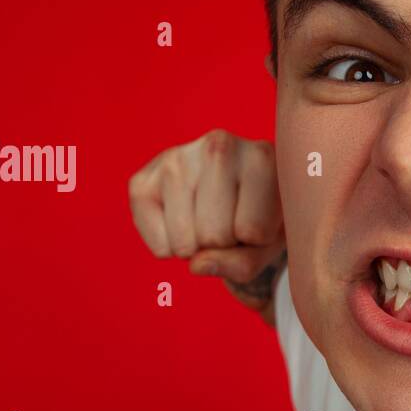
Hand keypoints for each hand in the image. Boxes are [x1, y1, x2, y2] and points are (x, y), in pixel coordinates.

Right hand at [128, 129, 286, 322]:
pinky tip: (182, 220)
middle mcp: (218, 146)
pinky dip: (170, 248)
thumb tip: (196, 265)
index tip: (259, 217)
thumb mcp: (268, 243)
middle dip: (223, 244)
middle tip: (228, 219)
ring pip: (184, 243)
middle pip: (215, 236)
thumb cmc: (258, 216)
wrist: (228, 189)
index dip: (258, 240)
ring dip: (196, 248)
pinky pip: (159, 246)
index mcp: (261, 156)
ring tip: (206, 218)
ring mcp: (176, 158)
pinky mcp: (141, 181)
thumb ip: (244, 263)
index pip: (254, 232)